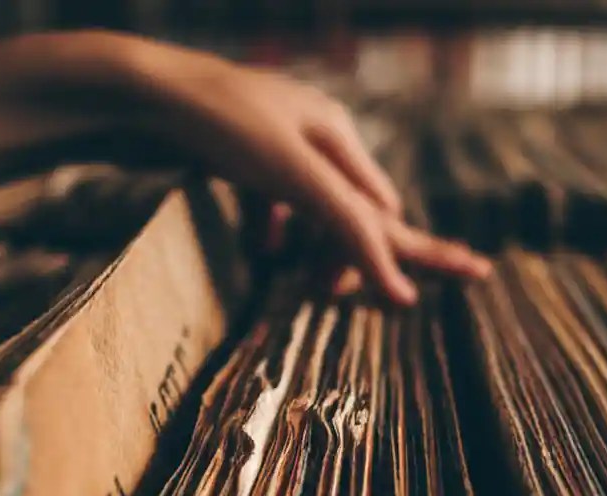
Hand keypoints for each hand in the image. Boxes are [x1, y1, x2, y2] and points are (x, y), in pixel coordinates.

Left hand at [136, 48, 491, 303]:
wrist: (136, 90)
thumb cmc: (220, 125)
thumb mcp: (295, 177)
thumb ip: (349, 230)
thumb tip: (402, 291)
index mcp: (336, 135)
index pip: (385, 210)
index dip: (416, 252)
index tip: (471, 274)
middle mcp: (311, 135)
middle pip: (352, 208)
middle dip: (355, 252)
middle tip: (343, 294)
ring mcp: (271, 142)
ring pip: (311, 206)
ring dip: (314, 244)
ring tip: (306, 282)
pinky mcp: (233, 153)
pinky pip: (270, 197)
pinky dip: (273, 226)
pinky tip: (260, 247)